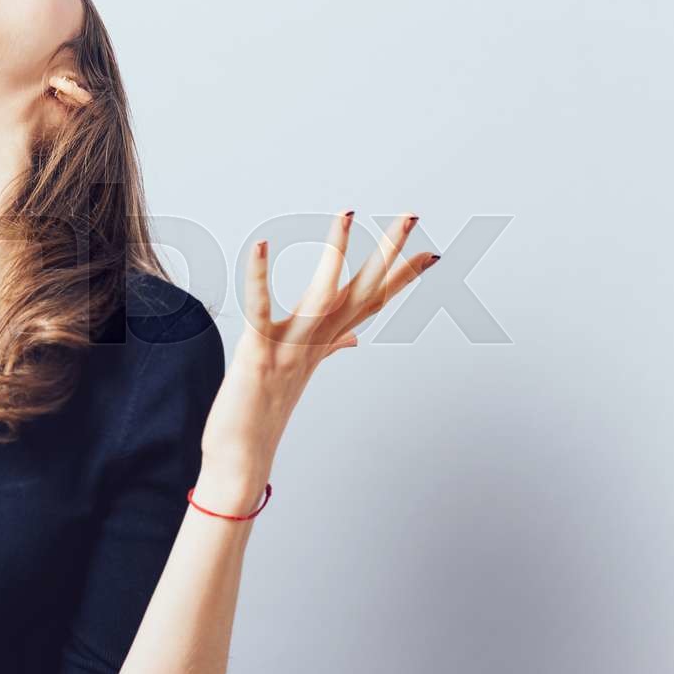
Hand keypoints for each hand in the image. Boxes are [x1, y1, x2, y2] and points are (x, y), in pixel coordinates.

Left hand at [199, 211, 439, 475]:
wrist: (241, 459)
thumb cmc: (263, 413)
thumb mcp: (300, 371)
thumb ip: (328, 348)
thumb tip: (353, 338)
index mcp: (323, 343)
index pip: (371, 303)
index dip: (400, 278)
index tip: (431, 252)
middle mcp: (314, 343)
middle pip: (361, 292)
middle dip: (387, 253)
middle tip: (412, 216)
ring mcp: (290, 349)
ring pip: (323, 296)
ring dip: (335, 253)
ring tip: (347, 214)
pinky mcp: (258, 354)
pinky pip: (260, 311)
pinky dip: (258, 278)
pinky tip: (259, 245)